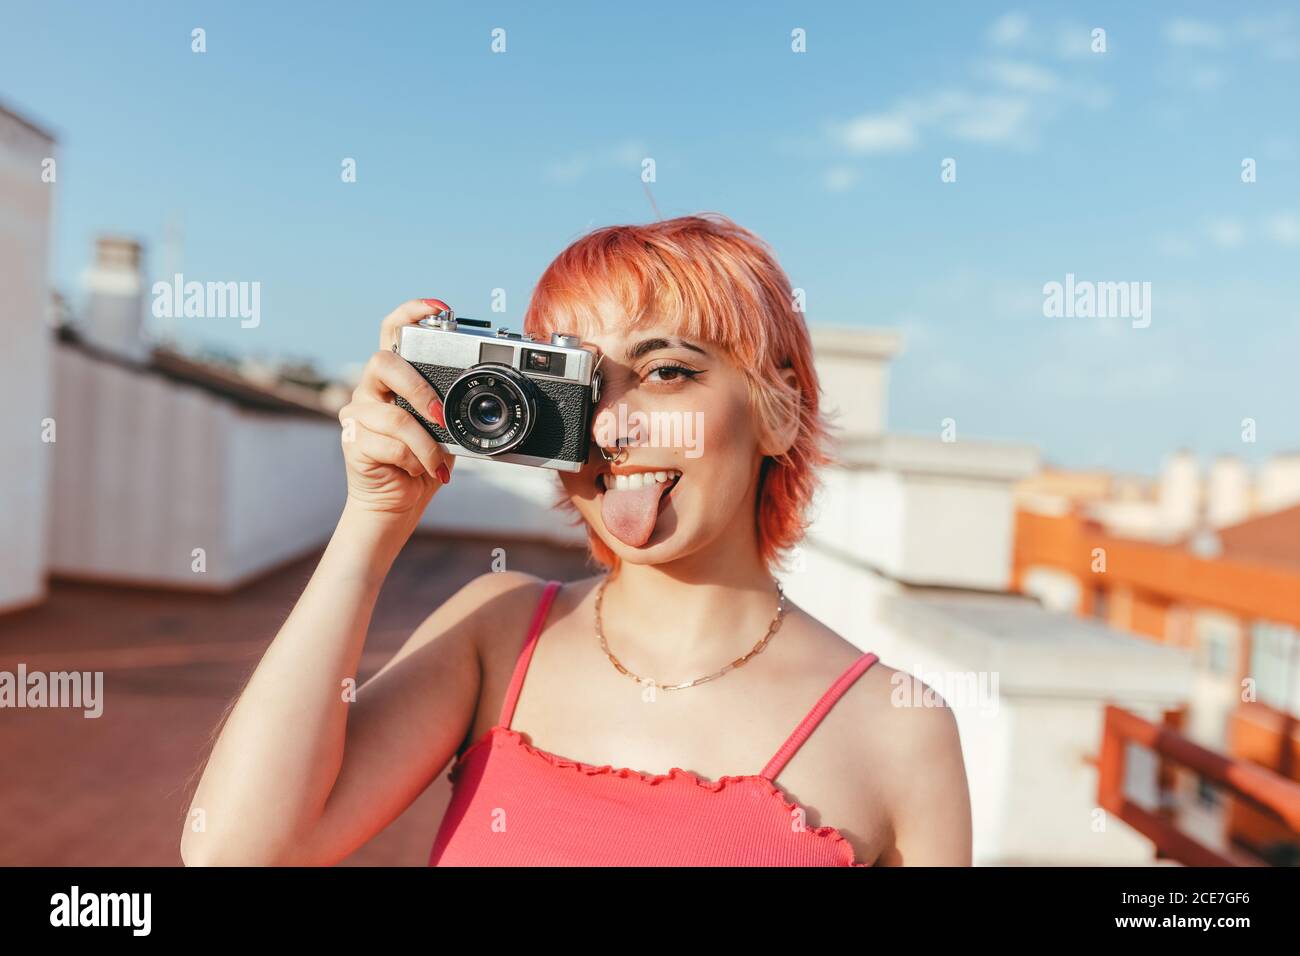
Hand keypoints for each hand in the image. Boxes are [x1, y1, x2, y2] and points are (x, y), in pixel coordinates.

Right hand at [337, 299, 457, 516]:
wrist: (397, 504)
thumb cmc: (422, 462)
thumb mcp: (443, 430)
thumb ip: (448, 407)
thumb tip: (476, 400)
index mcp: (393, 377)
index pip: (393, 331)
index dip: (411, 312)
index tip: (440, 308)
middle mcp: (370, 388)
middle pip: (383, 362)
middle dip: (418, 388)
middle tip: (440, 415)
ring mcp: (357, 414)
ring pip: (394, 416)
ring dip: (425, 444)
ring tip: (437, 462)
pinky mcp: (352, 441)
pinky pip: (390, 446)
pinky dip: (415, 461)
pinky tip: (421, 471)